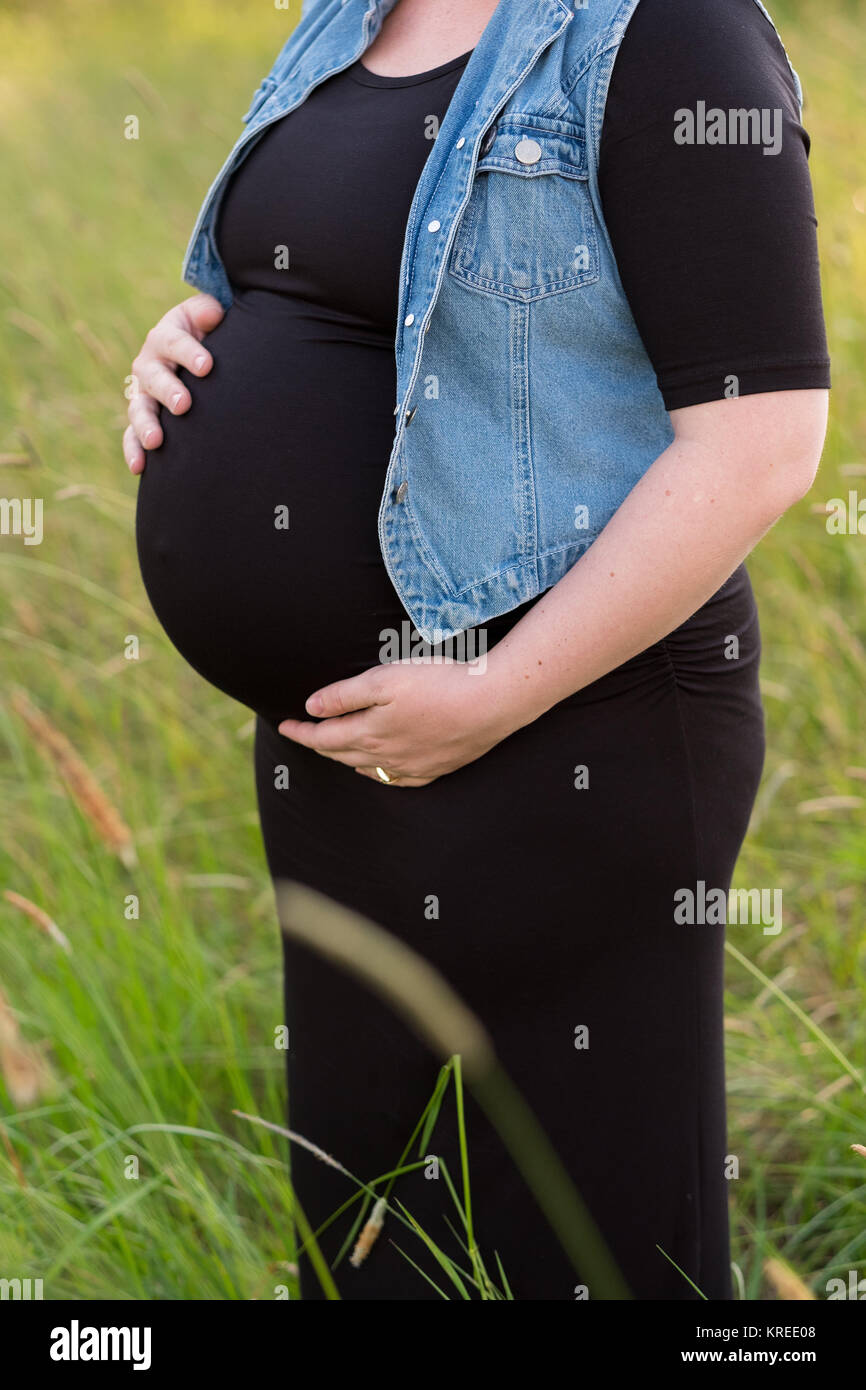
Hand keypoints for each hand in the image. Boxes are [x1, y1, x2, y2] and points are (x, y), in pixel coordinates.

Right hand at [123, 293, 225, 473]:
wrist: (199, 354)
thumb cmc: (208, 334)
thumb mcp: (207, 316)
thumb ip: (209, 311)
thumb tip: (214, 313)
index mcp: (165, 336)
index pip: (173, 341)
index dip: (188, 352)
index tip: (206, 366)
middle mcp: (149, 365)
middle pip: (153, 377)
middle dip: (168, 390)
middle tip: (184, 404)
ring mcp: (144, 394)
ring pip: (139, 409)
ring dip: (146, 425)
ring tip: (156, 442)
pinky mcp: (143, 419)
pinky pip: (133, 436)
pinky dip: (134, 451)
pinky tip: (140, 468)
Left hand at [277, 659, 517, 786]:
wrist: (491, 703)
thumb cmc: (438, 683)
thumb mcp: (383, 679)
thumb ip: (344, 696)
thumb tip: (311, 708)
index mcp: (369, 732)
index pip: (323, 737)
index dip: (301, 731)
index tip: (284, 725)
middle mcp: (387, 756)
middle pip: (343, 754)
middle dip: (319, 744)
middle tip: (304, 735)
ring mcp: (412, 766)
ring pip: (369, 768)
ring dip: (347, 759)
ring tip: (335, 750)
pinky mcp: (437, 768)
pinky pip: (399, 779)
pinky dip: (380, 773)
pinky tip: (380, 770)